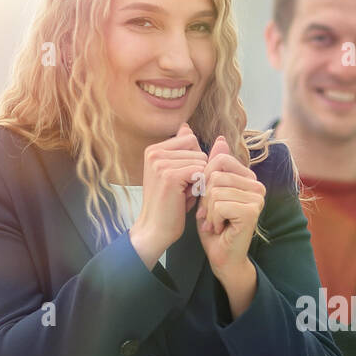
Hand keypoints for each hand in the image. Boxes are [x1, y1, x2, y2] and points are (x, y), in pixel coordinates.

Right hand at [129, 123, 207, 266]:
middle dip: (199, 171)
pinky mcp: (169, 175)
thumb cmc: (170, 205)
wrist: (155, 230)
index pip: (191, 140)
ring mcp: (160, 163)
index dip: (196, 161)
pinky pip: (201, 171)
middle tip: (184, 190)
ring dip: (199, 180)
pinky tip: (187, 198)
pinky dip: (200, 186)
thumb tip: (186, 126)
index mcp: (154, 149)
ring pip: (202, 161)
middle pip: (198, 149)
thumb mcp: (176, 172)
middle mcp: (154, 152)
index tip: (185, 179)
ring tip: (184, 195)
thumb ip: (182, 151)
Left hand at [197, 135, 265, 279]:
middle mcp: (257, 185)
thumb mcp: (208, 193)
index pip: (220, 159)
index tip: (206, 200)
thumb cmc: (215, 226)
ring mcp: (257, 198)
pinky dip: (213, 218)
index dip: (205, 178)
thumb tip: (219, 137)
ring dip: (208, 210)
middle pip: (216, 174)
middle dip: (205, 197)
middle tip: (209, 215)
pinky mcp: (252, 211)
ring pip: (216, 190)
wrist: (221, 256)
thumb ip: (214, 166)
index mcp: (248, 177)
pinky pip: (220, 203)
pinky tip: (220, 228)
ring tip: (215, 222)